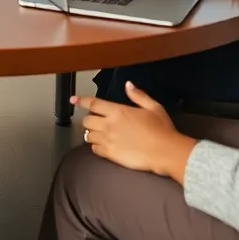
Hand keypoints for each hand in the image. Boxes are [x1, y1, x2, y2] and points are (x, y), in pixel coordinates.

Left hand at [75, 87, 196, 182]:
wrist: (165, 152)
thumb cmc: (162, 130)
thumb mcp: (153, 107)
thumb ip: (138, 95)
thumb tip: (128, 85)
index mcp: (118, 111)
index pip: (93, 104)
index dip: (81, 101)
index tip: (73, 100)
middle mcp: (109, 124)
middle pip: (87, 120)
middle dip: (89, 119)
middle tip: (97, 121)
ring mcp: (108, 140)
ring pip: (88, 135)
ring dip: (91, 133)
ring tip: (99, 134)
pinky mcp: (110, 154)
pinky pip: (94, 149)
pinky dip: (96, 147)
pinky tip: (103, 146)